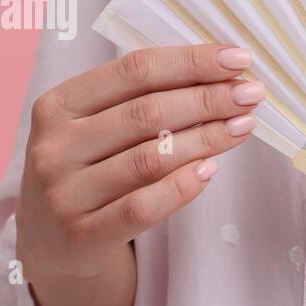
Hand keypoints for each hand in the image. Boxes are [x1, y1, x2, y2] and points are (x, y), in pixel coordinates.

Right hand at [15, 44, 263, 281]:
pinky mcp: (82, 236)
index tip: (239, 59)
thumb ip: (142, 101)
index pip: (133, 71)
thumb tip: (222, 77)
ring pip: (149, 158)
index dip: (190, 62)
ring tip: (244, 126)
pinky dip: (183, 186)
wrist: (53, 246)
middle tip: (252, 94)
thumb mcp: (96, 130)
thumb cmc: (89, 174)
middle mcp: (54, 147)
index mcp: (58, 106)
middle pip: (146, 112)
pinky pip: (143, 207)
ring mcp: (64, 194)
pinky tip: (212, 169)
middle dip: (208, 99)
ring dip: (207, 138)